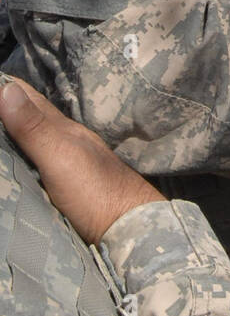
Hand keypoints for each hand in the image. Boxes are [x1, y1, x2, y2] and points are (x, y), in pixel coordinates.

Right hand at [0, 76, 163, 244]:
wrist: (130, 228)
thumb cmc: (97, 192)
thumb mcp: (60, 157)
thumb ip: (34, 127)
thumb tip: (6, 90)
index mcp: (62, 128)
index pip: (27, 96)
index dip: (4, 88)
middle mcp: (65, 139)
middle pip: (30, 114)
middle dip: (6, 105)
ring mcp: (67, 161)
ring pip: (34, 136)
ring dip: (14, 128)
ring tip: (1, 128)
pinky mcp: (66, 184)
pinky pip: (37, 159)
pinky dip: (24, 153)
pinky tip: (19, 160)